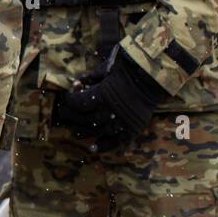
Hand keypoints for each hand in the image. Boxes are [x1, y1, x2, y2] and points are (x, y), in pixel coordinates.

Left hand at [51, 48, 168, 148]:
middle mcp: (110, 111)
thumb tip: (79, 82)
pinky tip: (93, 148)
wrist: (154, 78)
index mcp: (102, 95)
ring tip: (74, 132)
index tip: (66, 98)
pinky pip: (116, 141)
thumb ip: (91, 77)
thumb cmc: (128, 70)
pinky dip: (104, 145)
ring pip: (97, 131)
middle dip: (71, 116)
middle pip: (85, 118)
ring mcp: (121, 122)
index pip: (78, 102)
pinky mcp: (132, 129)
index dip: (69, 100)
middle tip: (64, 114)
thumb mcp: (106, 68)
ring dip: (83, 132)